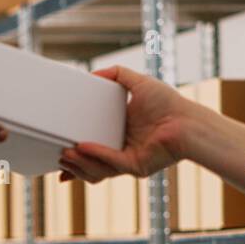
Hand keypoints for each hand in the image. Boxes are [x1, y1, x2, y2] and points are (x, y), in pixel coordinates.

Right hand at [58, 65, 191, 182]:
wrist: (188, 120)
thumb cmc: (169, 103)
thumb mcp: (137, 82)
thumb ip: (116, 75)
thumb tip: (94, 74)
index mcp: (118, 133)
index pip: (90, 147)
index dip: (74, 152)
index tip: (57, 148)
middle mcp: (121, 150)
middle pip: (89, 163)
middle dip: (71, 163)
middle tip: (56, 153)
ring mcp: (127, 161)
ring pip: (96, 169)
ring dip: (79, 164)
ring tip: (64, 154)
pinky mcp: (135, 167)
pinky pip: (111, 164)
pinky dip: (95, 156)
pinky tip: (82, 148)